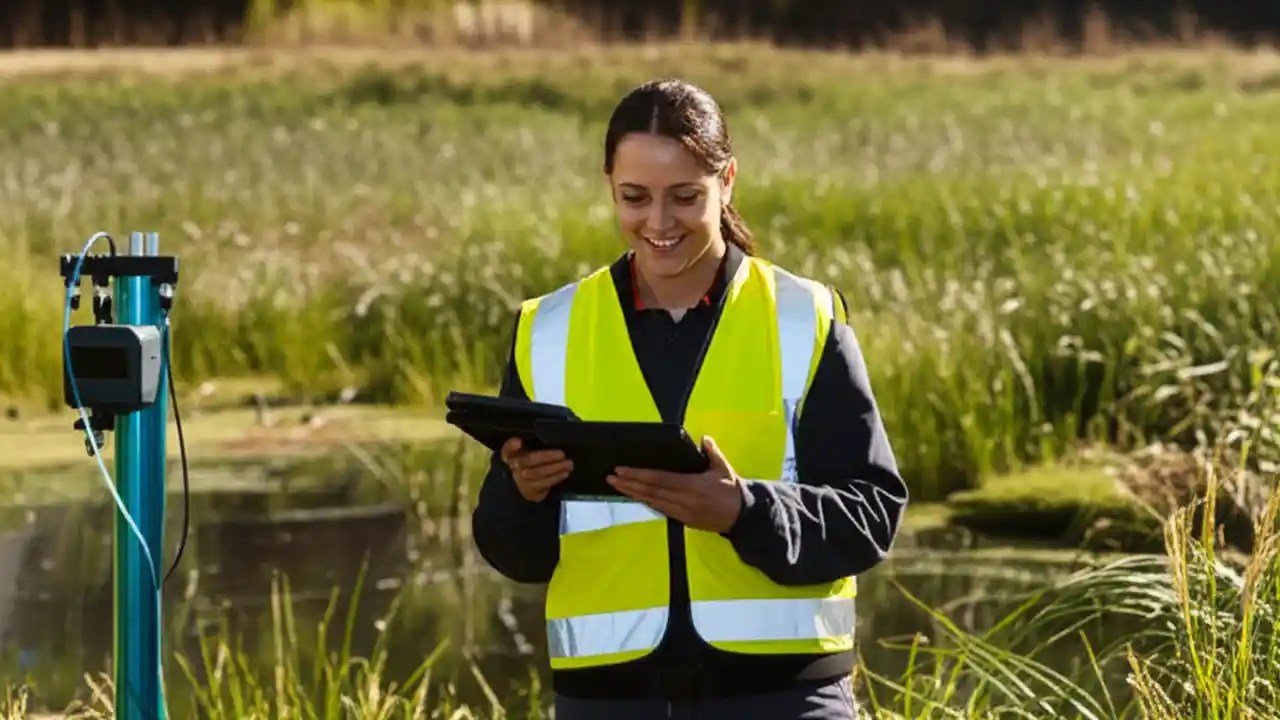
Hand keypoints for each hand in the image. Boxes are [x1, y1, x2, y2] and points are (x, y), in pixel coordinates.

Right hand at [501, 437, 572, 501]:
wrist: (525, 485)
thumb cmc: (530, 462)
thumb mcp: (529, 450)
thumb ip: (533, 442)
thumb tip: (546, 437)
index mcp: (510, 454)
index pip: (507, 448)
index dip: (512, 445)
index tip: (519, 441)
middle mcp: (513, 467)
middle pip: (527, 461)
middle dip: (546, 457)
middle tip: (561, 454)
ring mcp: (520, 480)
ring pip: (537, 473)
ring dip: (555, 468)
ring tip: (568, 464)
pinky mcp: (529, 491)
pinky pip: (543, 484)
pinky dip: (555, 478)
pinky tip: (564, 473)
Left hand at [607, 436, 743, 533]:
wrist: (742, 517)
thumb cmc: (731, 492)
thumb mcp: (724, 468)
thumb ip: (712, 452)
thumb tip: (704, 438)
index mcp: (692, 486)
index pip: (659, 479)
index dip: (639, 475)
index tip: (622, 470)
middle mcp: (683, 500)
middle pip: (650, 491)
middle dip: (629, 484)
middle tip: (611, 478)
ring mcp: (682, 512)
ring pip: (652, 502)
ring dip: (633, 494)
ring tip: (617, 487)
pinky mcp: (683, 520)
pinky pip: (660, 510)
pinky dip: (646, 503)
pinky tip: (635, 497)